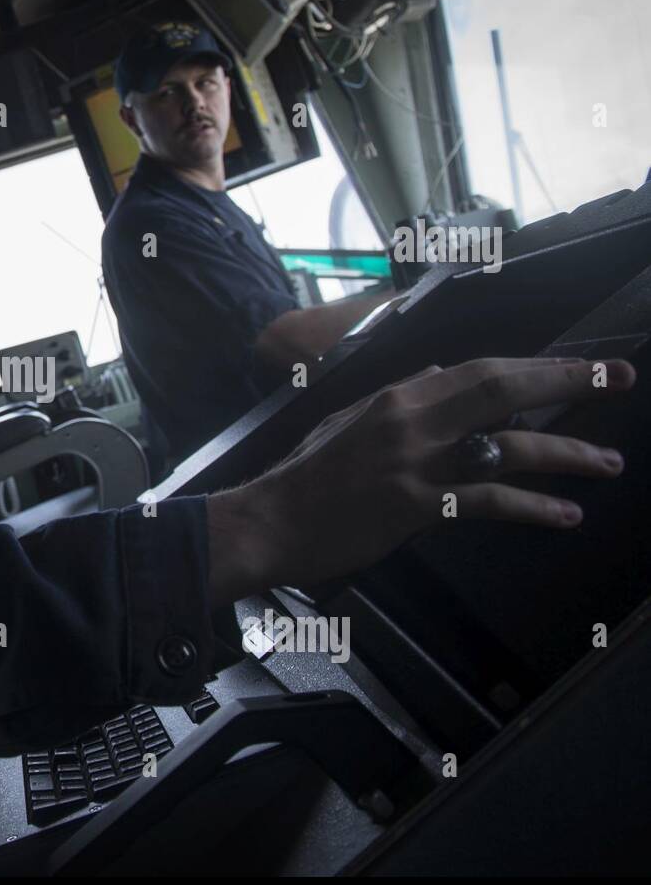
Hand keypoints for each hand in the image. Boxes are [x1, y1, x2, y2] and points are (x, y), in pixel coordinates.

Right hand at [206, 357, 635, 601]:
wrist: (269, 521)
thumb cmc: (305, 478)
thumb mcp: (347, 423)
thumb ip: (398, 399)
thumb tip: (440, 374)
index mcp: (395, 396)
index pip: (479, 368)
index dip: (537, 365)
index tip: (584, 364)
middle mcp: (411, 419)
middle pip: (503, 389)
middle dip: (568, 382)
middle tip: (618, 378)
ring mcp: (415, 462)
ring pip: (507, 447)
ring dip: (566, 454)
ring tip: (608, 462)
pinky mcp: (416, 505)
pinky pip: (488, 502)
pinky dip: (532, 507)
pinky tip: (565, 514)